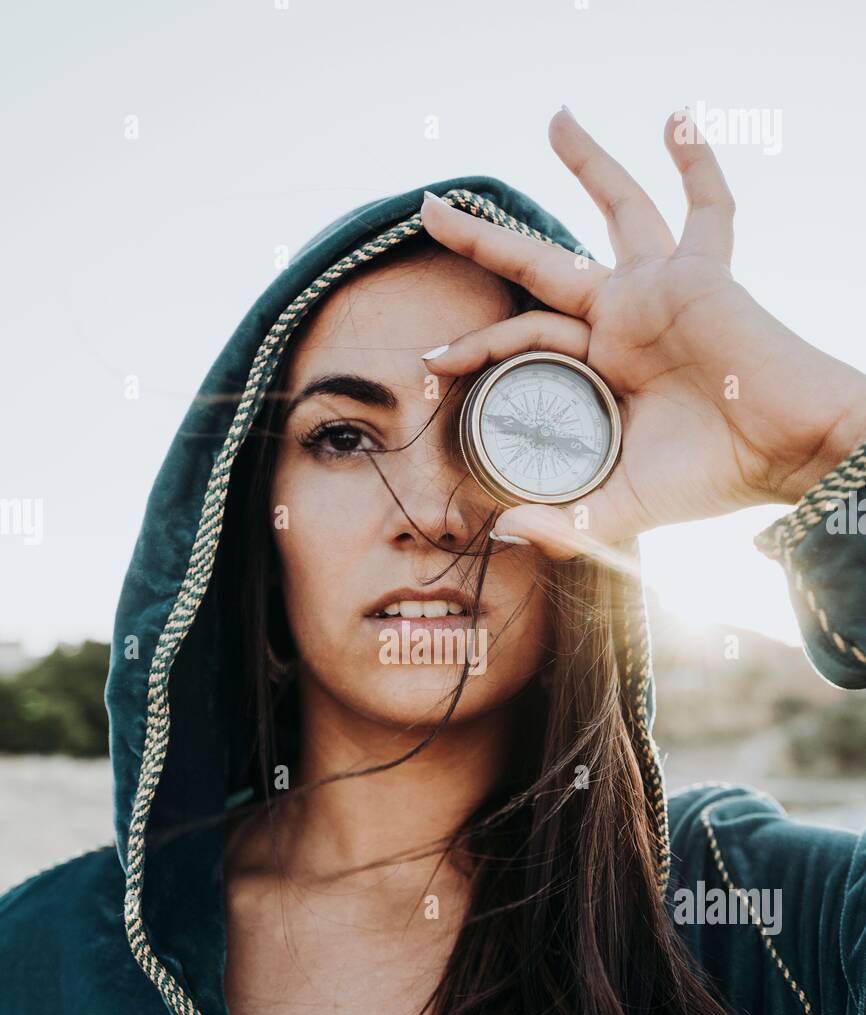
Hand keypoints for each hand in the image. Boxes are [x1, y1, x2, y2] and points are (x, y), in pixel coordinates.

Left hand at [420, 108, 865, 556]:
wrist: (784, 456)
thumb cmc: (711, 477)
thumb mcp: (624, 503)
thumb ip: (568, 521)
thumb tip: (503, 537)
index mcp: (598, 366)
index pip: (522, 337)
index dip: (476, 347)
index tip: (433, 363)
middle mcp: (622, 319)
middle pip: (539, 264)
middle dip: (482, 240)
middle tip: (428, 208)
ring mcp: (661, 290)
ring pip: (616, 213)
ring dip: (590, 164)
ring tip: (557, 118)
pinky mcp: (701, 275)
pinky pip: (707, 208)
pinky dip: (699, 164)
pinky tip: (680, 119)